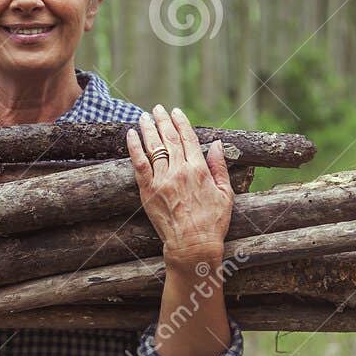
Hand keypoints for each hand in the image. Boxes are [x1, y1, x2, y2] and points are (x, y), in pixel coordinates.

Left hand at [126, 105, 234, 271]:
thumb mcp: (225, 194)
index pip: (188, 138)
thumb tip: (217, 144)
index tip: (176, 111)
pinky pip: (138, 163)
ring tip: (144, 117)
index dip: (181, 122)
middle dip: (163, 120)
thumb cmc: (213, 223)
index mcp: (199, 169)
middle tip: (158, 109)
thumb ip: (219, 167)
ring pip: (153, 147)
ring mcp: (162, 180)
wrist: (193, 246)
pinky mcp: (148, 191)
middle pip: (169, 138)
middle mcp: (180, 170)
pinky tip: (131, 135)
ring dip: (148, 129)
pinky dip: (134, 147)